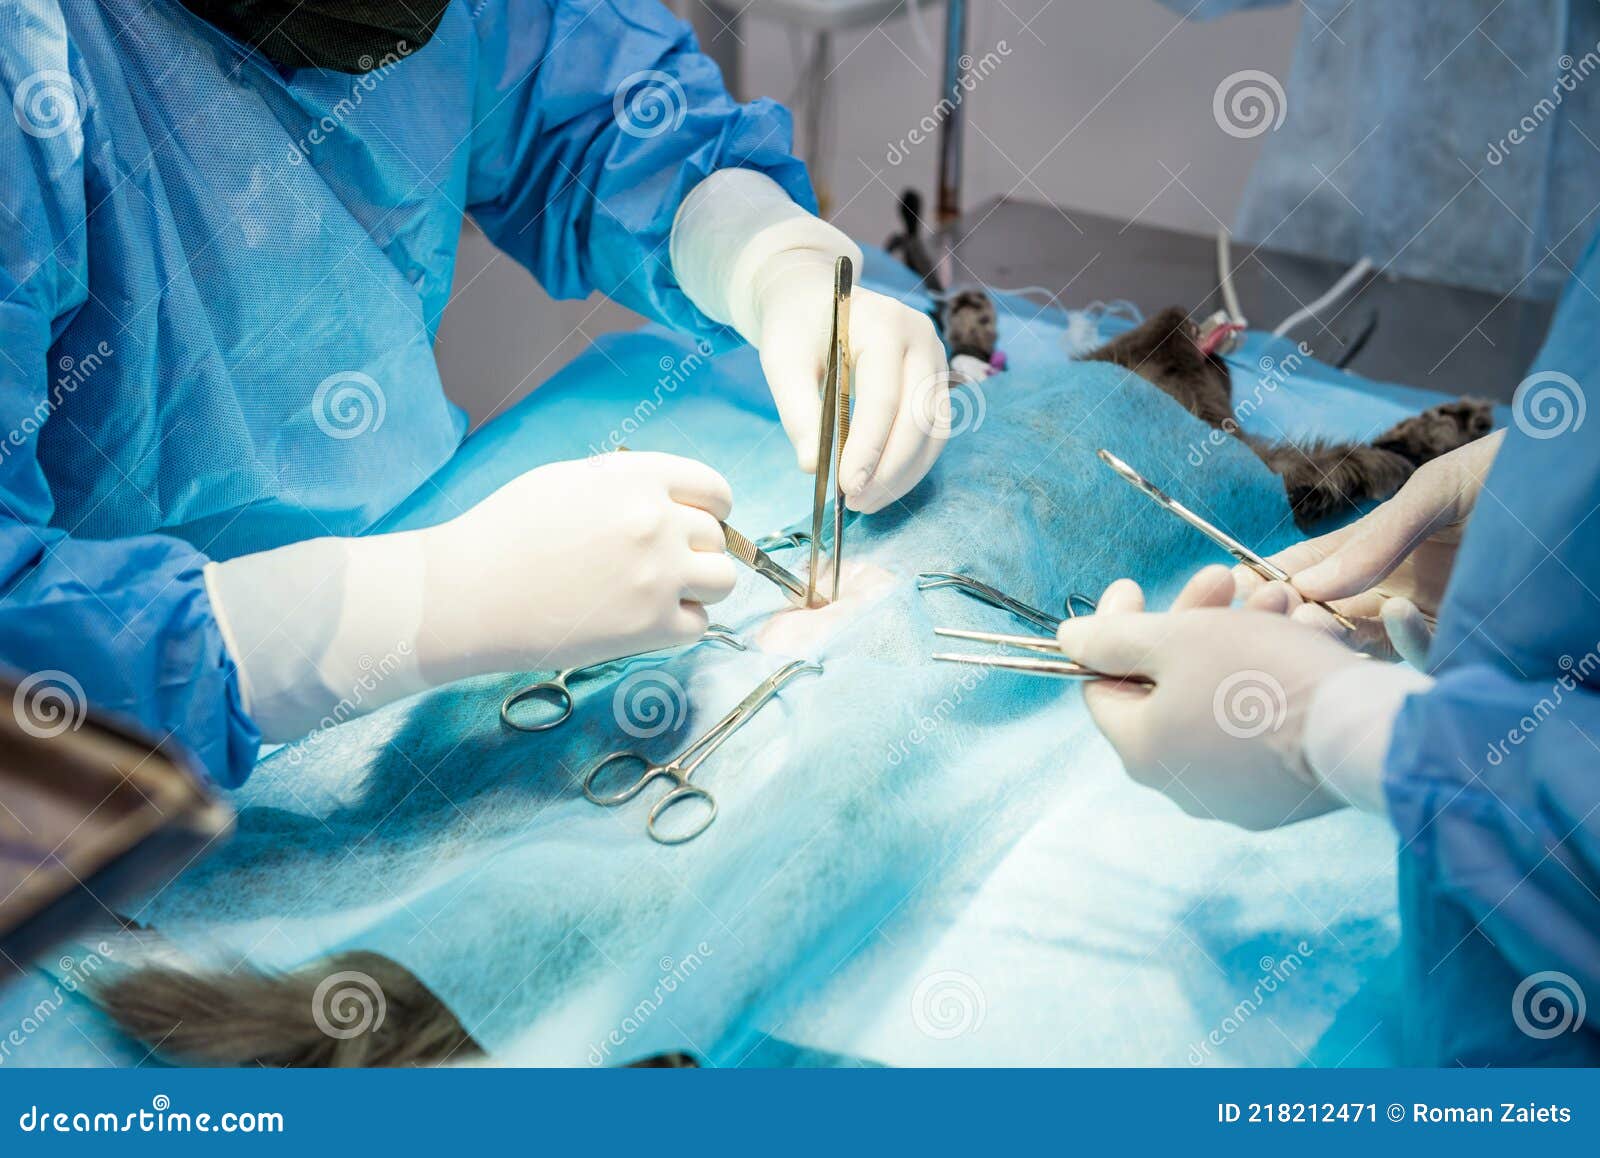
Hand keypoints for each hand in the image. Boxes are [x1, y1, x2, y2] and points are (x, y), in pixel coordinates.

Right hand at [206, 452, 738, 739]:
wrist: (466, 594)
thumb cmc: (504, 533)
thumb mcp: (567, 480)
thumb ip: (626, 483)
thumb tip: (670, 499)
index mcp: (636, 477)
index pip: (713, 487)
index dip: (712, 508)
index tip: (702, 522)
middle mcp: (657, 520)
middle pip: (717, 537)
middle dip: (695, 551)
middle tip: (659, 567)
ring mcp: (659, 574)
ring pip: (722, 580)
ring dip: (699, 588)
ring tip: (661, 594)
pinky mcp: (652, 626)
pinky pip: (699, 624)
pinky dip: (679, 625)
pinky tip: (643, 621)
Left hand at [752, 253, 949, 513]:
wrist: (814, 299)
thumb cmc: (796, 328)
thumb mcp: (783, 361)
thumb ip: (797, 410)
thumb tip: (813, 467)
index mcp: (884, 323)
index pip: (884, 396)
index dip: (869, 447)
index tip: (849, 487)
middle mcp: (921, 338)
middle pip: (918, 417)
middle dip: (889, 468)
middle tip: (857, 504)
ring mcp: (936, 359)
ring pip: (934, 431)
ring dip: (904, 474)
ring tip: (867, 503)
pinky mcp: (936, 382)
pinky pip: (934, 432)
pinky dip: (911, 465)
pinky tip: (882, 486)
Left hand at [1055, 569, 1368, 828]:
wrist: (1367, 735)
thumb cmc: (1261, 679)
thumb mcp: (1178, 640)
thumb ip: (1113, 638)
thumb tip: (1066, 640)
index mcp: (1140, 751)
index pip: (1100, 683)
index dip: (1114, 627)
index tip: (1135, 586)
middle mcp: (1179, 785)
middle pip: (1166, 686)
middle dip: (1193, 622)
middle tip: (1222, 578)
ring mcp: (1234, 795)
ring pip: (1220, 698)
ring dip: (1241, 638)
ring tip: (1280, 599)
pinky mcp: (1284, 794)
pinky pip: (1263, 725)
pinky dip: (1274, 677)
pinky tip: (1305, 636)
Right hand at [1236, 430, 1502, 663]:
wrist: (1585, 488)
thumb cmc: (1517, 474)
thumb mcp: (1437, 492)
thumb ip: (1374, 538)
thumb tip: (1306, 587)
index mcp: (1369, 552)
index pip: (1294, 576)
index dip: (1257, 589)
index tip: (1226, 599)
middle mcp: (1389, 593)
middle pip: (1316, 624)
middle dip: (1289, 628)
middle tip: (1278, 623)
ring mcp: (1426, 622)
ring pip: (1359, 654)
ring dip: (1334, 645)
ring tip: (1322, 622)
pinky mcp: (1466, 645)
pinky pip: (1419, 664)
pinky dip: (1402, 647)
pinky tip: (1401, 616)